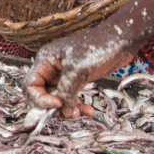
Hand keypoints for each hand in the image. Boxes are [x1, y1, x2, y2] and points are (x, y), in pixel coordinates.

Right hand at [24, 20, 142, 118]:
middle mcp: (52, 67)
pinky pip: (71, 96)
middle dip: (54, 106)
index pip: (30, 85)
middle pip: (42, 94)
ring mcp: (65, 73)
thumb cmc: (99, 47)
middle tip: (68, 114)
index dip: (40, 99)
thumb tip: (63, 111)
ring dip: (68, 108)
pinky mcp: (77, 78)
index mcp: (46, 60)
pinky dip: (77, 105)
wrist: (122, 39)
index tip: (57, 104)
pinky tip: (89, 110)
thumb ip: (66, 92)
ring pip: (58, 98)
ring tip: (81, 113)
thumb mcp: (78, 71)